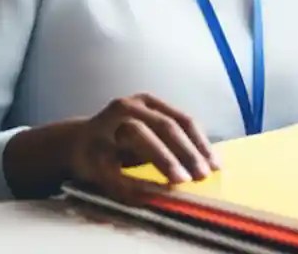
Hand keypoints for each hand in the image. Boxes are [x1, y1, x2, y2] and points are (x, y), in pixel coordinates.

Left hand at [68, 93, 218, 201]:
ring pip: (183, 120)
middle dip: (188, 152)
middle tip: (202, 177)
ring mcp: (151, 102)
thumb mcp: (100, 174)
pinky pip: (185, 121)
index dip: (164, 158)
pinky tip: (211, 157)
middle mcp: (136, 102)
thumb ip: (126, 185)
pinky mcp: (162, 107)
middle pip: (168, 125)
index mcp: (117, 115)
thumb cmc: (90, 159)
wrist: (81, 139)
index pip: (144, 134)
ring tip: (216, 168)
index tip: (180, 181)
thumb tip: (158, 195)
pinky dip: (199, 140)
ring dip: (200, 145)